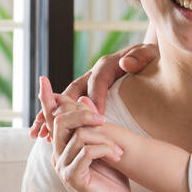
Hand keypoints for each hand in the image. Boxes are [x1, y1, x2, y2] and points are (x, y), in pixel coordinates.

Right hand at [29, 43, 158, 137]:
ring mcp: (87, 85)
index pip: (98, 80)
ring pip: (65, 101)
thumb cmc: (151, 59)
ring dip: (51, 117)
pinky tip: (47, 136)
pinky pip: (68, 109)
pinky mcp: (86, 96)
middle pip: (73, 90)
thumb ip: (140, 57)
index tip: (98, 118)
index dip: (96, 97)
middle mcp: (92, 74)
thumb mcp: (149, 54)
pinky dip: (56, 121)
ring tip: (40, 135)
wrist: (146, 57)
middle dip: (62, 109)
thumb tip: (126, 63)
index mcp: (107, 65)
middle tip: (55, 128)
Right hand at [38, 76, 130, 191]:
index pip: (53, 119)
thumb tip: (84, 99)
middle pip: (62, 121)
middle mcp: (58, 156)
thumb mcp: (104, 146)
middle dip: (84, 114)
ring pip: (79, 135)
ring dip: (104, 139)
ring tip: (118, 151)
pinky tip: (116, 158)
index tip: (44, 79)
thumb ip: (93, 126)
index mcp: (64, 147)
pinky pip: (86, 151)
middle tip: (104, 120)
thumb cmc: (112, 178)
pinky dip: (105, 150)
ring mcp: (63, 167)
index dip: (48, 99)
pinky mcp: (73, 177)